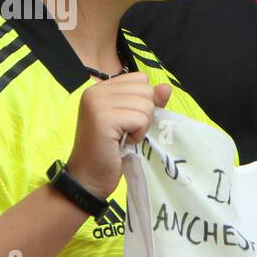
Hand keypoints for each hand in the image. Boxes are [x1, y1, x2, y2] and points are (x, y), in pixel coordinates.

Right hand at [66, 72, 171, 197]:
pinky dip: (137, 134)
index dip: (143, 102)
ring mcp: (97, 103)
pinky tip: (122, 142)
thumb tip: (167, 87)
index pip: (140, 79)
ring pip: (146, 104)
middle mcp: (96, 91)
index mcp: (101, 88)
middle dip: (144, 114)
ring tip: (122, 137)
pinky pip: (140, 119)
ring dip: (141, 126)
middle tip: (124, 131)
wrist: (89, 178)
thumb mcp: (132, 121)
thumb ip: (148, 102)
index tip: (127, 121)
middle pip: (146, 90)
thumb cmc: (110, 151)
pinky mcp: (103, 118)